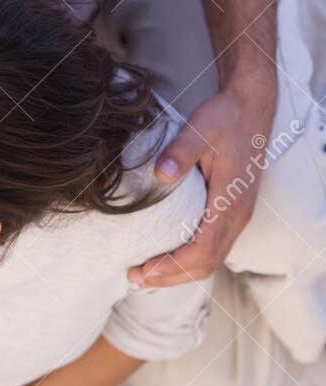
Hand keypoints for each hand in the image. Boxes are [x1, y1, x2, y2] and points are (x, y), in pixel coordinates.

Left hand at [128, 85, 274, 287]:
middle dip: (170, 276)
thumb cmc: (225, 117)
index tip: (143, 270)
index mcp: (230, 201)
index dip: (172, 266)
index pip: (202, 251)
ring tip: (145, 274)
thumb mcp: (201, 127)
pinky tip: (166, 256)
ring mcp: (238, 216)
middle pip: (205, 264)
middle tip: (134, 277)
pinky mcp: (233, 212)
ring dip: (179, 272)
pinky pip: (213, 247)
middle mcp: (238, 215)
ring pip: (210, 259)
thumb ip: (180, 151)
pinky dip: (189, 260)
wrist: (251, 108)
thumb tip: (159, 174)